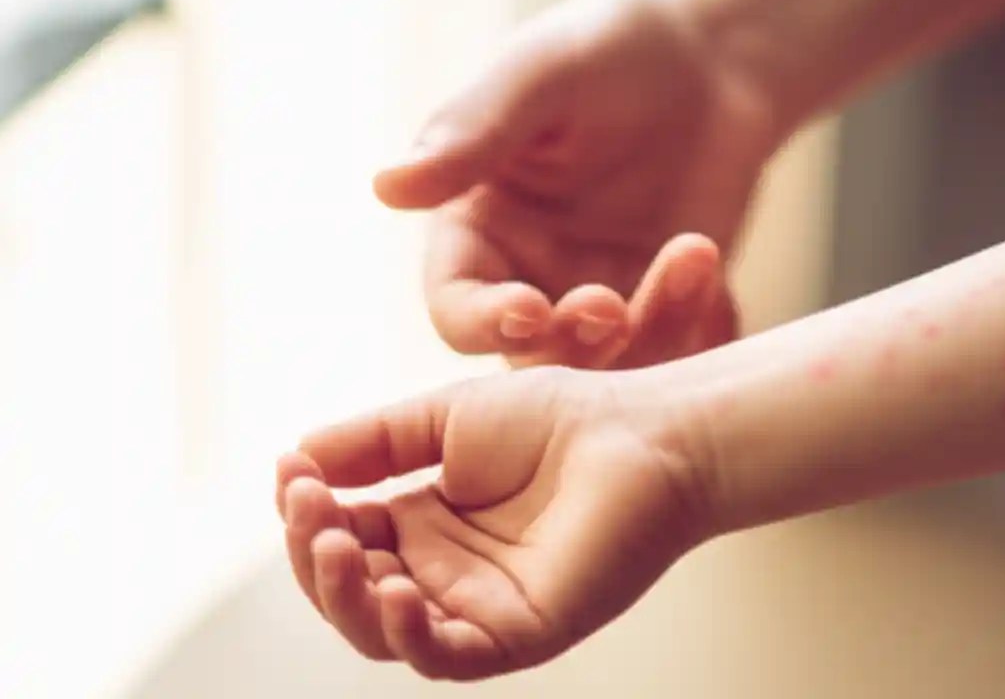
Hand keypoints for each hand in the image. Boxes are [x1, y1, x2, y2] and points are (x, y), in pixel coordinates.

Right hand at [276, 367, 711, 679]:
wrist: (642, 432)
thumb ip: (371, 444)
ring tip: (331, 544)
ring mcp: (481, 607)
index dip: (308, 514)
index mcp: (426, 524)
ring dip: (343, 595)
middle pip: (351, 592)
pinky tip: (392, 586)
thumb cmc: (558, 419)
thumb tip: (292, 459)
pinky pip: (448, 656)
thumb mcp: (442, 419)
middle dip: (314, 554)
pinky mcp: (520, 632)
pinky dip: (408, 633)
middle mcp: (446, 573)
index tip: (292, 473)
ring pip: (384, 633)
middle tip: (309, 509)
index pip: (343, 538)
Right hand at [376, 0, 782, 367]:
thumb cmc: (608, 49)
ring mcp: (600, 297)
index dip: (483, 323)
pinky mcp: (663, 307)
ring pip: (606, 365)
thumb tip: (385, 186)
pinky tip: (708, 264)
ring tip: (688, 260)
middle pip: (529, 356)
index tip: (528, 311)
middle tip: (610, 309)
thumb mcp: (538, 80)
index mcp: (477, 229)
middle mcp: (530, 276)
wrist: (711, 60)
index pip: (456, 305)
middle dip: (568, 344)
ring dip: (644, 333)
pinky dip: (694, 322)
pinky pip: (673, 348)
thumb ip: (471, 135)